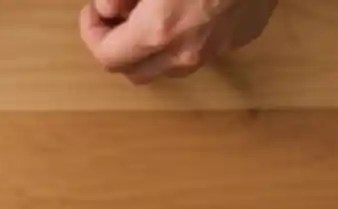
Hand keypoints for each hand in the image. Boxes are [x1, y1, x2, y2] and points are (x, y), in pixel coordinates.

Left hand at [79, 0, 276, 83]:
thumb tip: (107, 8)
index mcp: (160, 29)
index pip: (108, 58)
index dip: (93, 35)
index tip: (94, 13)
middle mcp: (189, 50)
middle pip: (136, 73)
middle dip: (119, 48)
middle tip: (116, 16)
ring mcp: (220, 48)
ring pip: (170, 67)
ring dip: (151, 48)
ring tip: (150, 12)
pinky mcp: (244, 37)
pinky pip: (203, 50)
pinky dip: (184, 39)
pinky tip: (188, 6)